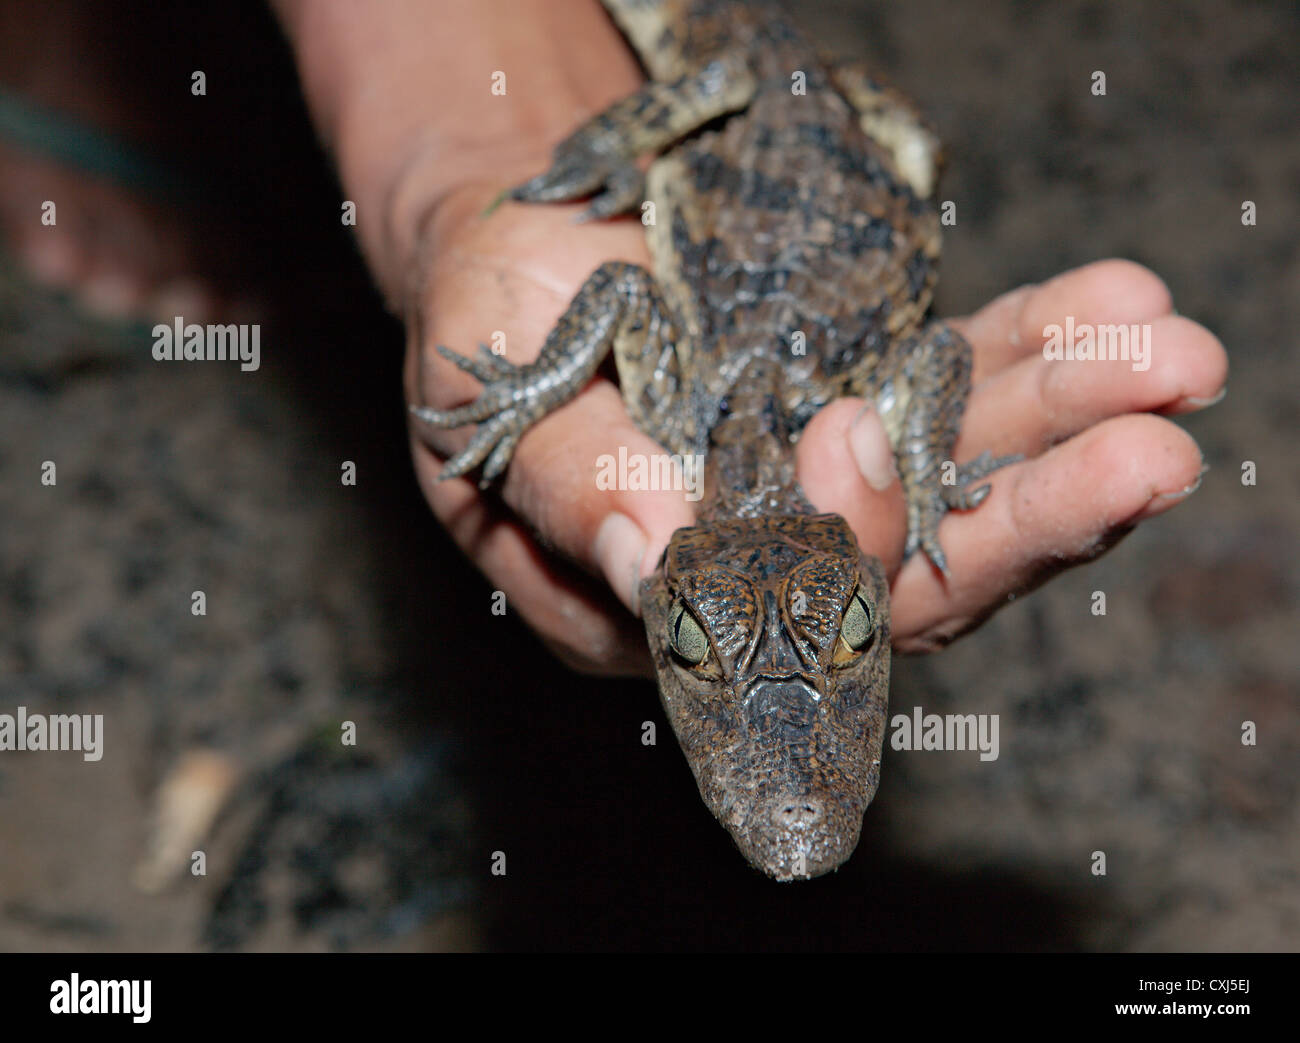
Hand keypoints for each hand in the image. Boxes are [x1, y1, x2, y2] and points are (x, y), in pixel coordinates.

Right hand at [404, 181, 1226, 671]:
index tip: (860, 438)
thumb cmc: (483, 337)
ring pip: (963, 478)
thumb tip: (653, 561)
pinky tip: (1109, 311)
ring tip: (1170, 361)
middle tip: (1146, 453)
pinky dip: (1034, 352)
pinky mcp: (867, 400)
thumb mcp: (498, 415)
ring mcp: (830, 483)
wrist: (521, 250)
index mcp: (676, 610)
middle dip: (1033, 510)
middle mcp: (773, 567)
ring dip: (1068, 422)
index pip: (784, 622)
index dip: (840, 546)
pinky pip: (960, 392)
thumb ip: (571, 492)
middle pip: (916, 570)